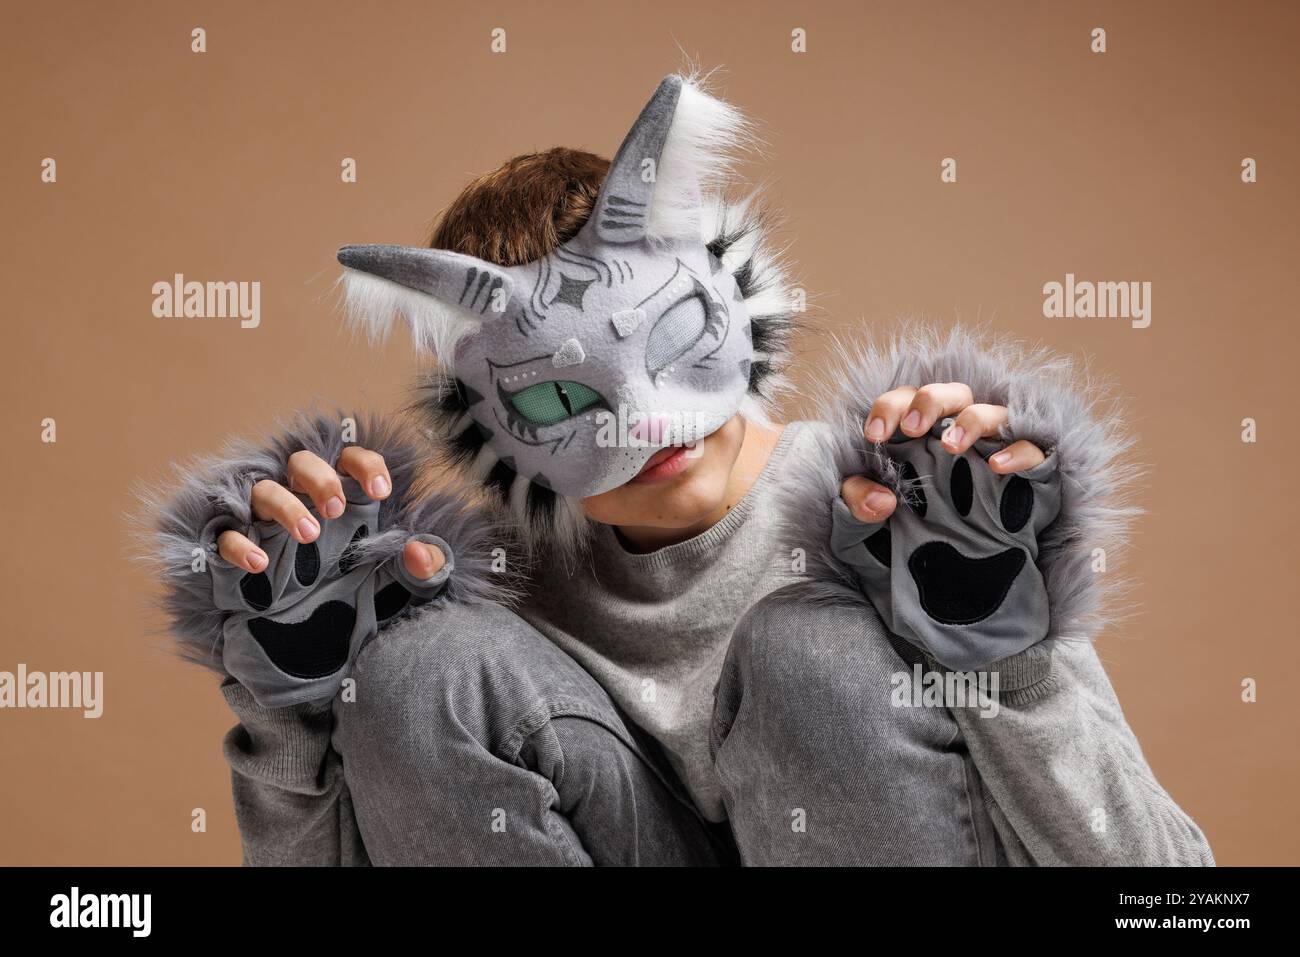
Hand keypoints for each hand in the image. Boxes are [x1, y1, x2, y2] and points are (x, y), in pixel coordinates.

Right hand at [216, 447, 443, 578]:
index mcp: (340, 498)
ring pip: (263, 489)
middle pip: (301, 461)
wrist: (305, 644)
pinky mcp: (232, 550)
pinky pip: (224, 534)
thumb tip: (422, 553)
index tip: (382, 492)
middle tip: (337, 511)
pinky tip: (260, 563)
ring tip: (310, 536)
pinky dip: (238, 544)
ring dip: (286, 506)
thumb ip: (422, 569)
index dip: (366, 465)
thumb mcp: (397, 586)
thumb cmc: (351, 596)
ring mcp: (263, 523)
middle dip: (321, 479)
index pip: (349, 458)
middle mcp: (299, 501)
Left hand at [840, 383, 1045, 521]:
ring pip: (995, 414)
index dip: (889, 408)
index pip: (905, 401)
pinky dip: (1019, 452)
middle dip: (931, 401)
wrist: (945, 579)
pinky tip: (996, 467)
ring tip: (951, 447)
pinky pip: (1034, 451)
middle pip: (952, 393)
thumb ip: (857, 505)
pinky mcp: (1027, 476)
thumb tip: (879, 500)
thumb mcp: (863, 526)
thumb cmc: (902, 537)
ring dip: (972, 421)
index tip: (875, 436)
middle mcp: (958, 436)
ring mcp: (993, 454)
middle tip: (914, 428)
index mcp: (918, 436)